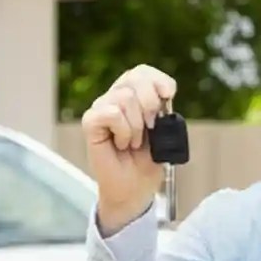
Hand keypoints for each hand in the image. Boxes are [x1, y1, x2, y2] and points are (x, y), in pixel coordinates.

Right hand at [81, 65, 175, 234]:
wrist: (134, 188)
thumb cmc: (147, 161)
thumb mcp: (163, 131)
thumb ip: (161, 109)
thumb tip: (163, 96)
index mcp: (133, 96)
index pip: (142, 71)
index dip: (159, 80)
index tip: (169, 96)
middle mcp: (114, 98)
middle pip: (134, 78)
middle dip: (151, 103)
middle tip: (151, 128)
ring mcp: (101, 109)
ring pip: (124, 96)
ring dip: (136, 125)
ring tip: (133, 142)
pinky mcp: (90, 123)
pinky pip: (112, 113)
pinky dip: (123, 130)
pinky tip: (122, 143)